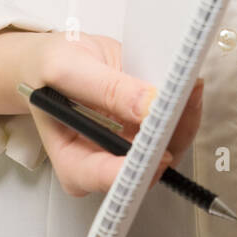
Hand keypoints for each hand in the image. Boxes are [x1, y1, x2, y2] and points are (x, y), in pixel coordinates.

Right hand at [23, 30, 204, 197]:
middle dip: (171, 135)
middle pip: (148, 166)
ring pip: (169, 146)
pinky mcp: (146, 128)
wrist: (58, 57)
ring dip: (184, 117)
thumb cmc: (47, 68)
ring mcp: (129, 147)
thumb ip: (106, 88)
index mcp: (74, 162)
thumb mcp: (66, 69)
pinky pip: (174, 126)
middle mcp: (106, 162)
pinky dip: (184, 106)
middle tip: (185, 100)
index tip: (160, 142)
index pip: (110, 178)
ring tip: (189, 85)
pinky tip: (187, 84)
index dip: (139, 164)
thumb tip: (149, 105)